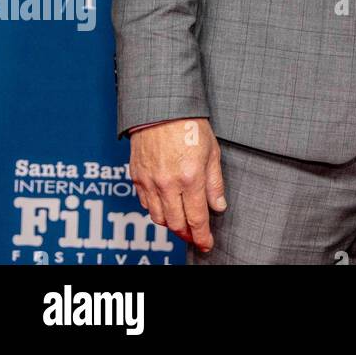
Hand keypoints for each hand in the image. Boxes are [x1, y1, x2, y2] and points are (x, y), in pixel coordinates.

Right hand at [129, 118, 225, 252]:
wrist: (161, 109)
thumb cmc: (190, 126)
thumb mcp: (212, 152)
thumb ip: (215, 183)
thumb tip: (218, 207)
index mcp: (190, 177)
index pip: (197, 217)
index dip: (202, 236)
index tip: (207, 245)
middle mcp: (168, 184)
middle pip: (176, 223)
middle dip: (187, 235)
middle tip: (195, 237)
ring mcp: (150, 182)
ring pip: (159, 218)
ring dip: (172, 225)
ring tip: (183, 224)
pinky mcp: (136, 178)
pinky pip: (146, 205)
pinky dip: (157, 211)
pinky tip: (167, 208)